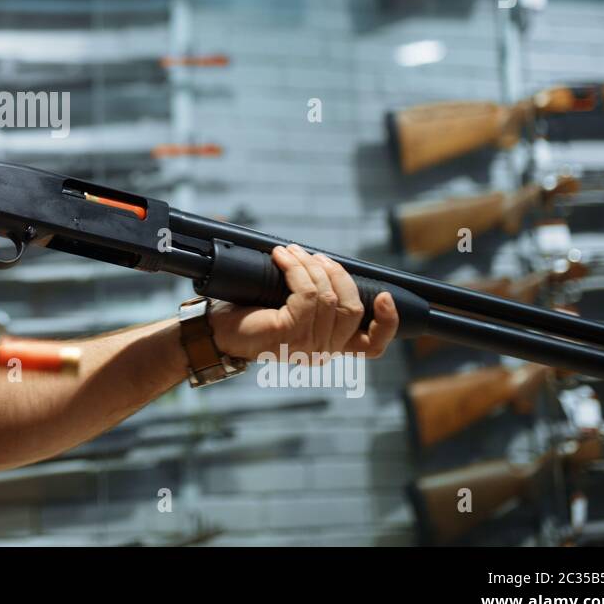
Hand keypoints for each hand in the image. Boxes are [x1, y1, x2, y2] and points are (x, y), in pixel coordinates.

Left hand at [210, 244, 398, 363]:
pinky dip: (295, 268)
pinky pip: (305, 293)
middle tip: (316, 256)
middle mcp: (323, 352)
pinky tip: (281, 257)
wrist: (215, 332)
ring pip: (328, 296)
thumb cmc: (250, 316)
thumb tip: (329, 265)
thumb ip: (316, 299)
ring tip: (292, 251)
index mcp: (330, 347)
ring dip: (310, 265)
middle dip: (338, 274)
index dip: (388, 322)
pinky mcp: (289, 333)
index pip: (372, 346)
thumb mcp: (292, 308)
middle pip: (353, 308)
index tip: (386, 296)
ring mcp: (307, 346)